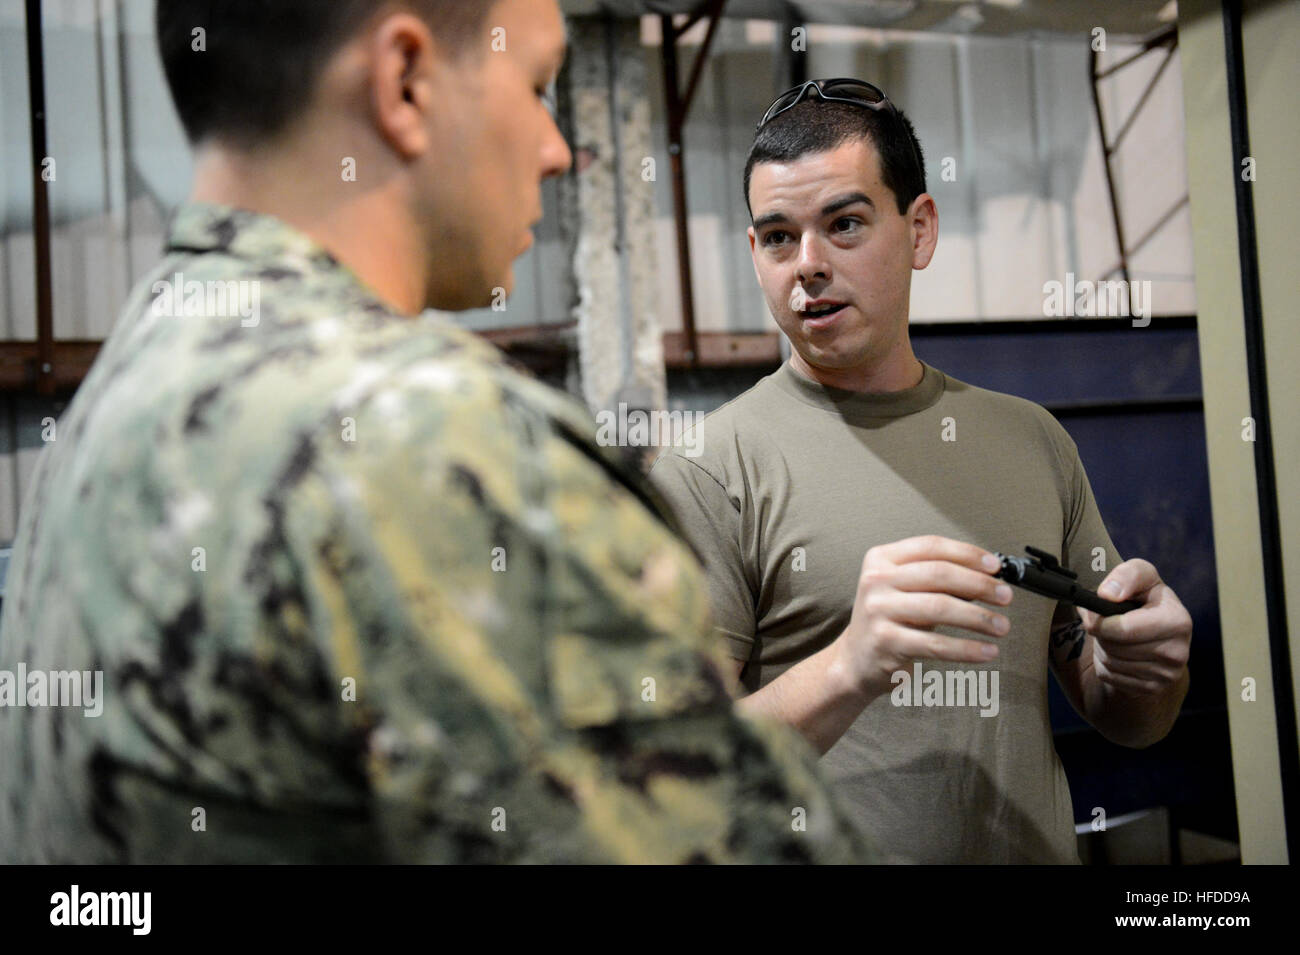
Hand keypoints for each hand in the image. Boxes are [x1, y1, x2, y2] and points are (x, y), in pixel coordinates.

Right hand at [835, 535, 1012, 700]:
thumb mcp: (903, 590)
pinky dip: (967, 649)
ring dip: (979, 617)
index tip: (996, 566)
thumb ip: (936, 578)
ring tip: (1002, 626)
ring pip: (940, 607)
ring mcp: (878, 610)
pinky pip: (936, 644)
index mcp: (881, 558)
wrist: (855, 660)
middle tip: (1006, 596)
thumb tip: (988, 576)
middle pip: (939, 574)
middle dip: (980, 584)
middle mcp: (876, 580)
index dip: (968, 554)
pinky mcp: (886, 642)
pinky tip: (987, 651)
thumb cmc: (889, 620)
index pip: (931, 546)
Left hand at [1078, 558, 1191, 693]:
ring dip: (1102, 648)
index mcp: (1178, 620)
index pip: (1124, 630)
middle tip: (1105, 623)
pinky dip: (1106, 665)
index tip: (1092, 613)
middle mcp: (1178, 651)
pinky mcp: (1153, 689)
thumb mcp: (1141, 576)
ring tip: (1114, 636)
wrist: (1161, 632)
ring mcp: (1167, 675)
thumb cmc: (1147, 598)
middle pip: (1114, 647)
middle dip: (1101, 634)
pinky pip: (1111, 678)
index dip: (1100, 622)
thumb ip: (1126, 576)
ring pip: (1110, 664)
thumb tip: (1107, 594)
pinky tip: (1118, 652)